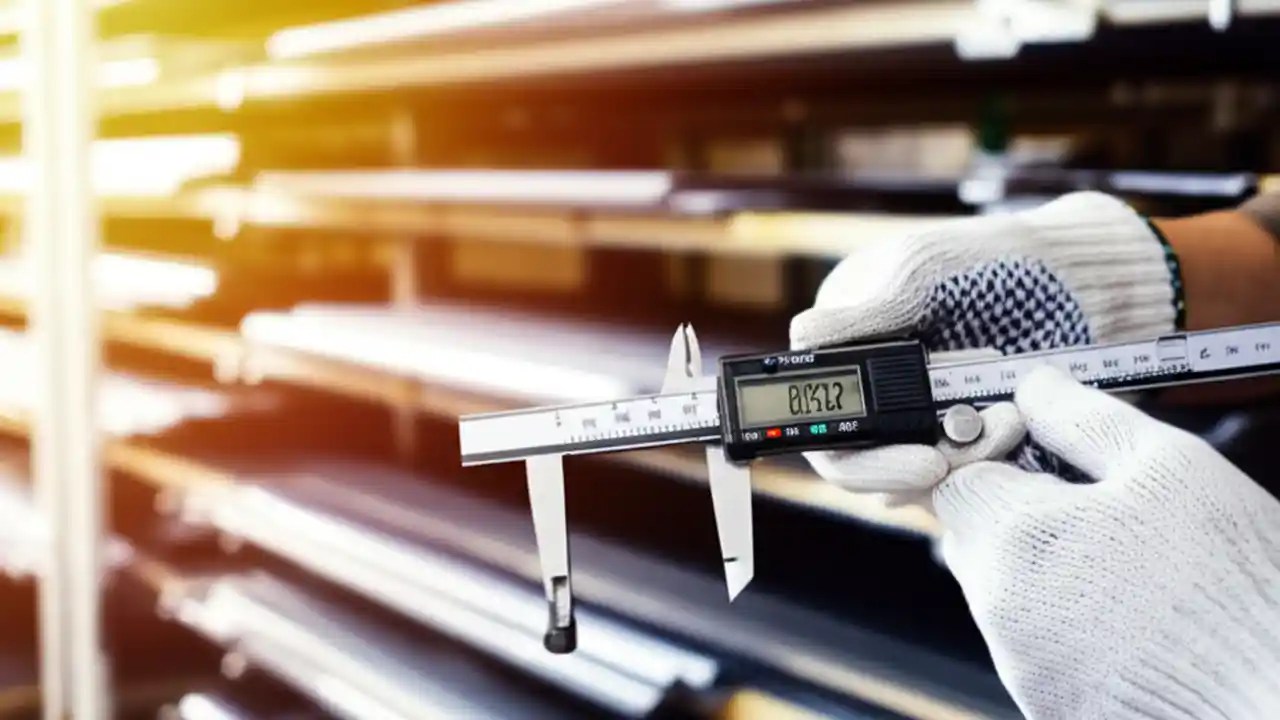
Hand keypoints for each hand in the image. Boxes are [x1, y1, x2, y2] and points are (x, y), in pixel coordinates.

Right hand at [791, 191, 1181, 494]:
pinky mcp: (968, 440)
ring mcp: (922, 418)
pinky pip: (961, 479)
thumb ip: (867, 313)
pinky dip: (984, 466)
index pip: (819, 417)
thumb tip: (801, 336)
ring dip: (956, 464)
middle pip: (860, 461)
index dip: (850, 451)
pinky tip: (1016, 435)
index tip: (908, 455)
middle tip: (946, 462)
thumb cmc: (999, 259)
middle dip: (904, 466)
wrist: (1090, 280)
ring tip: (1009, 423)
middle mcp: (875, 386)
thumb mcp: (924, 274)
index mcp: (848, 342)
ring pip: (913, 476)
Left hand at [935, 367, 1279, 719]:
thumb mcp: (1167, 468)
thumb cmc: (1237, 584)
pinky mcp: (1049, 705)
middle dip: (1019, 513)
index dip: (997, 459)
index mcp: (1016, 540)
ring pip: (1004, 591)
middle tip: (1096, 511)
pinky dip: (1068, 621)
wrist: (1278, 698)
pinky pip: (1035, 643)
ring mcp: (1023, 665)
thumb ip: (1081, 419)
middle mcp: (1001, 610)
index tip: (1042, 457)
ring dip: (1046, 566)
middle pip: (973, 538)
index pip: (956, 482)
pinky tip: (1130, 615)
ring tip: (1127, 569)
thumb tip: (1031, 388)